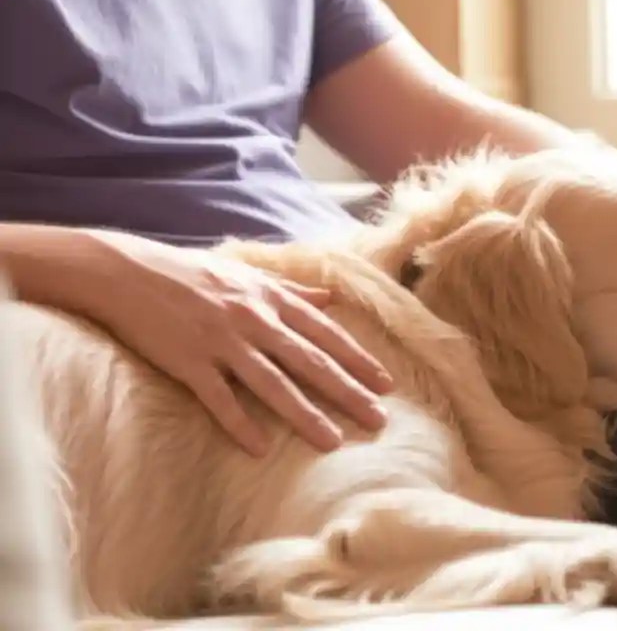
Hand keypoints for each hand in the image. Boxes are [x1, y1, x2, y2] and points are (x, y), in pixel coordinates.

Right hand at [77, 232, 392, 454]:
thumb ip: (291, 290)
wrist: (127, 271)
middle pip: (310, 362)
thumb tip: (330, 298)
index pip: (326, 334)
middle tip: (378, 420)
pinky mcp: (189, 361)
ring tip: (333, 442)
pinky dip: (240, 422)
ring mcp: (222, 341)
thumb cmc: (192, 273)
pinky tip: (260, 448)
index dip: (358, 360)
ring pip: (273, 384)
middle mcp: (254, 320)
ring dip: (306, 414)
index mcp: (271, 299)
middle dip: (348, 392)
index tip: (386, 384)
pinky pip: (219, 397)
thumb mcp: (248, 275)